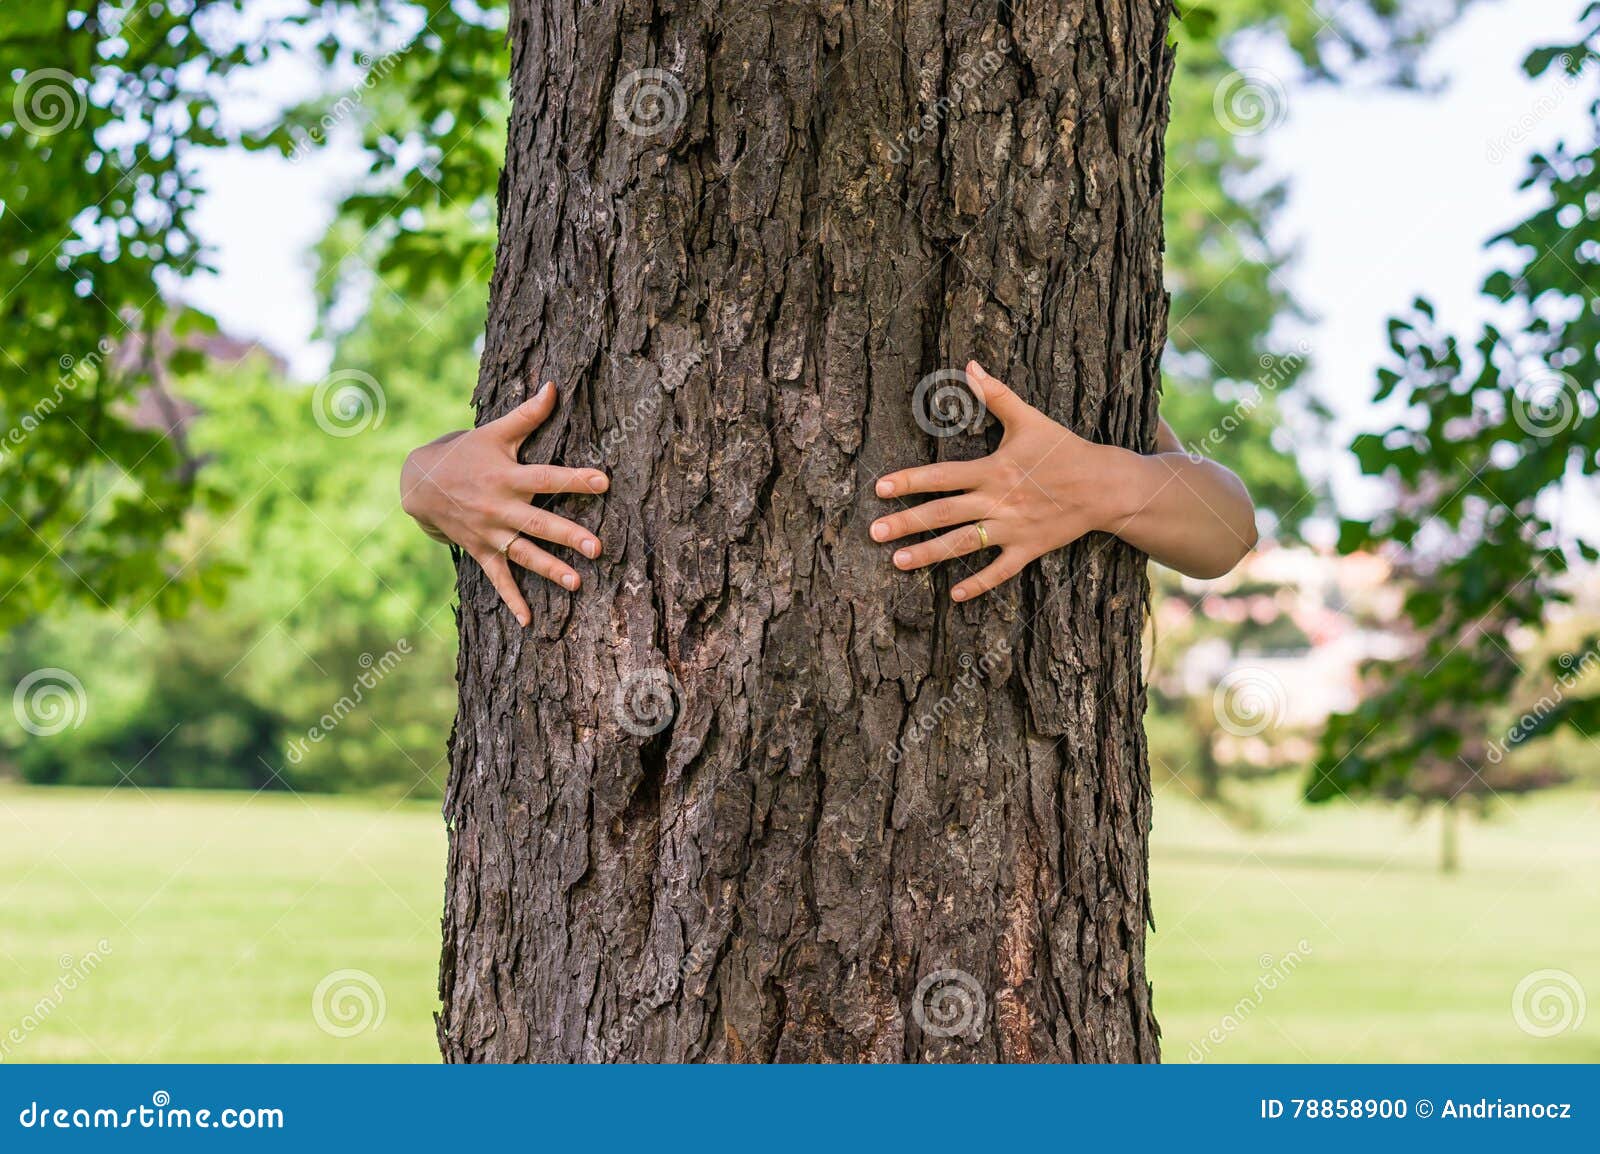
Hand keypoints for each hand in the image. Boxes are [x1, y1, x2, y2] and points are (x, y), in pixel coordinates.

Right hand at [400, 381, 608, 625]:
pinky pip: (498, 579)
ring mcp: (490, 532)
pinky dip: (512, 600)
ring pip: (524, 554)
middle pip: (539, 522)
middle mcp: (500, 507)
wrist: (419, 483)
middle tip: (597, 548)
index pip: (548, 476)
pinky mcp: (481, 551)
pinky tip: (529, 621)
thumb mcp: (494, 431)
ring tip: (577, 584)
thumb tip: (555, 385)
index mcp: (508, 476)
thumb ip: (528, 414)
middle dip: (568, 535)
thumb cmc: (466, 452)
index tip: (604, 481)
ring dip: (549, 570)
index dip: (576, 478)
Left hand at [871, 361, 1130, 602]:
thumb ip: (996, 394)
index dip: (909, 481)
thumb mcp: (1029, 419)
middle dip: (906, 524)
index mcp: (992, 470)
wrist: (1105, 485)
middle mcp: (997, 501)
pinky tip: (954, 595)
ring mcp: (1012, 528)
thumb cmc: (1064, 450)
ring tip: (898, 562)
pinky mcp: (1029, 548)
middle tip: (874, 533)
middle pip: (943, 514)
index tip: (880, 489)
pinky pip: (1000, 571)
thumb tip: (970, 365)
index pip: (942, 476)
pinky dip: (978, 584)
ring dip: (929, 554)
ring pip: (963, 544)